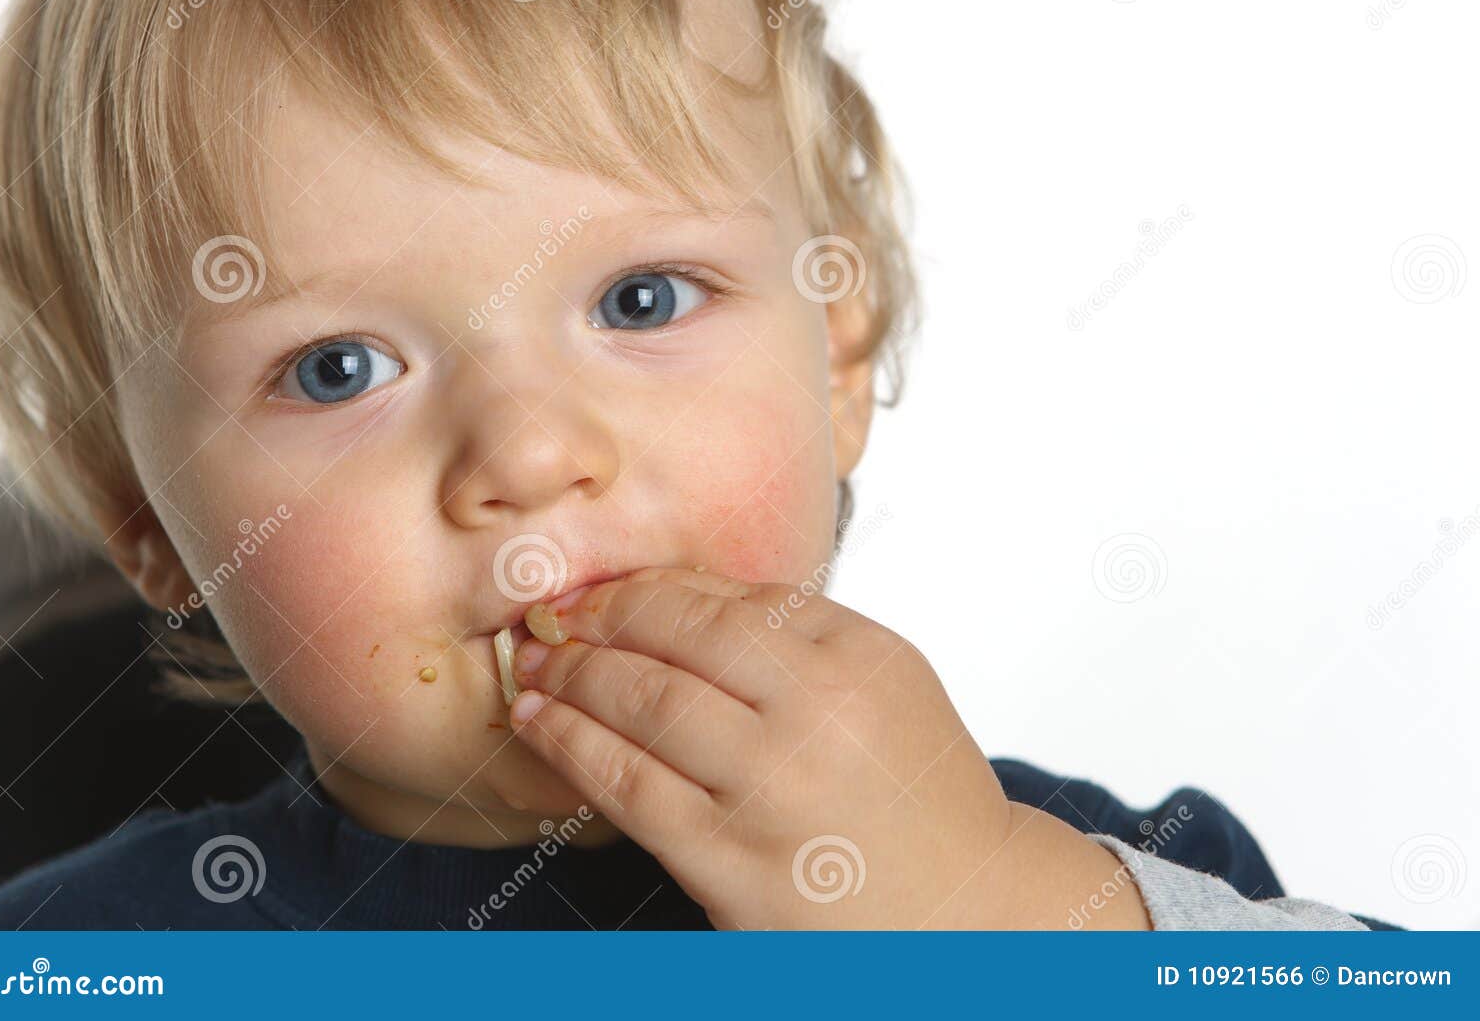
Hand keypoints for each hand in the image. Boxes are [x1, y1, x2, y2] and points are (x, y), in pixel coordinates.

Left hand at [507, 567, 1146, 928]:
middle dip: (597, 620)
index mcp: (858, 656)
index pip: (727, 599)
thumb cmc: (916, 793)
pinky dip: (571, 746)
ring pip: (643, 705)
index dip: (646, 588)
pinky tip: (540, 724)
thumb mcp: (884, 683)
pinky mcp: (732, 863)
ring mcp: (772, 789)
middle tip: (551, 616)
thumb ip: (796, 632)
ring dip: (571, 676)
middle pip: (676, 638)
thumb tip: (673, 593)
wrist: (968, 914)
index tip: (602, 590)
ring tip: (534, 664)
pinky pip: (629, 788)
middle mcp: (818, 713)